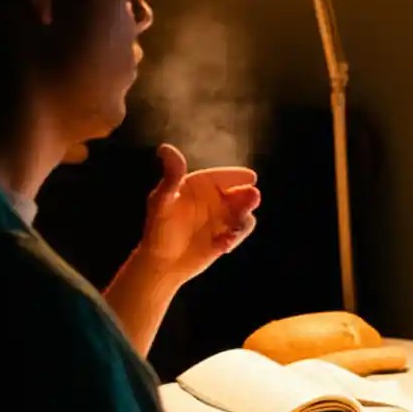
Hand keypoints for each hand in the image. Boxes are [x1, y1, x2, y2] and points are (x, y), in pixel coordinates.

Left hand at [137, 144, 261, 282]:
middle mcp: (213, 199)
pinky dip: (237, 235)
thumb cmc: (158, 230)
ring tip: (236, 227)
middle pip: (237, 193)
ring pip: (243, 212)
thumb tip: (165, 148)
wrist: (162, 263)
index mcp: (198, 185)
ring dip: (244, 218)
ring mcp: (222, 217)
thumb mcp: (162, 201)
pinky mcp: (228, 234)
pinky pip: (241, 231)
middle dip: (247, 196)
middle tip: (253, 198)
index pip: (220, 177)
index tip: (250, 178)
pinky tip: (225, 244)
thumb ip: (171, 176)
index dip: (235, 176)